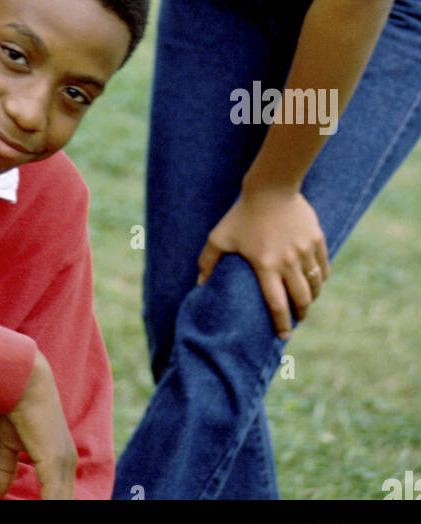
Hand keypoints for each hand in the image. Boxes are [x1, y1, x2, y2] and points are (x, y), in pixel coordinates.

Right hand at [0, 350, 76, 499]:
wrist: (20, 377)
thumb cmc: (15, 404)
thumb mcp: (8, 444)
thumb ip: (4, 470)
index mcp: (61, 461)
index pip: (60, 500)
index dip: (52, 507)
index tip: (26, 508)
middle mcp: (68, 465)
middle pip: (64, 504)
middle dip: (53, 511)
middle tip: (17, 510)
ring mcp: (64, 465)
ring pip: (61, 504)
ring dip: (51, 511)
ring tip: (21, 513)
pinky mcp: (55, 464)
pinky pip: (54, 501)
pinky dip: (48, 510)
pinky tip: (24, 511)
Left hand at [197, 186, 329, 340]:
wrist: (270, 187)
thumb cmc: (242, 214)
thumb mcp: (220, 236)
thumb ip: (208, 261)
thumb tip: (200, 283)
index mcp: (265, 265)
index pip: (277, 305)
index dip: (281, 324)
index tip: (283, 336)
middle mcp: (288, 262)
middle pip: (301, 299)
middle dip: (300, 314)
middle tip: (297, 320)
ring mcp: (305, 251)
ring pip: (315, 285)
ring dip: (312, 298)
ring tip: (306, 302)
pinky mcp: (317, 240)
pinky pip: (323, 267)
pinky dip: (320, 278)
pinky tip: (315, 282)